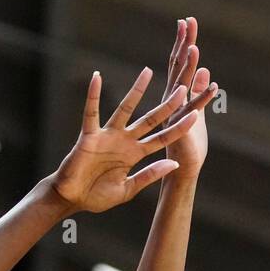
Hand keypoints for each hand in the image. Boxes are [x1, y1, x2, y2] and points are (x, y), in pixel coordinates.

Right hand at [51, 68, 214, 212]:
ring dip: (137, 90)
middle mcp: (124, 140)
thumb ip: (149, 175)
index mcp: (135, 154)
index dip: (179, 128)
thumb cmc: (97, 196)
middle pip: (150, 120)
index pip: (162, 138)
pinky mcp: (89, 135)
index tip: (197, 115)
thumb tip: (174, 163)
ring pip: (125, 109)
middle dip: (167, 105)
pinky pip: (91, 112)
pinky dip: (92, 95)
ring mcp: (107, 135)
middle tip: (183, 87)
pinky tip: (97, 78)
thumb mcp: (128, 189)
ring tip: (148, 71)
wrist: (72, 199)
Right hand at [162, 17, 214, 177]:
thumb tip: (205, 71)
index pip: (179, 63)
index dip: (183, 42)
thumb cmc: (188, 143)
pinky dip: (204, 98)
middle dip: (184, 44)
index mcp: (175, 95)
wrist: (182, 171)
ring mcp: (175, 113)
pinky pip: (194, 111)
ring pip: (182, 85)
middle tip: (188, 21)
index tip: (186, 22)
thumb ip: (200, 92)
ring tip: (195, 47)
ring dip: (188, 67)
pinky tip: (213, 85)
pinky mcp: (182, 128)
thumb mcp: (197, 112)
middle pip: (178, 67)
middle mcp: (172, 100)